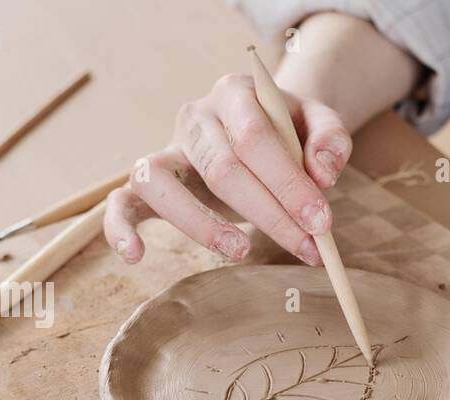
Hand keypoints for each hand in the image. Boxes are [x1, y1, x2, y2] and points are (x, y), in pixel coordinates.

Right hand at [104, 73, 351, 266]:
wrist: (265, 125)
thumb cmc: (291, 131)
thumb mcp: (320, 123)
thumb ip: (330, 139)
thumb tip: (323, 173)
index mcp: (235, 94)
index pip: (257, 139)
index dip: (289, 185)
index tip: (321, 223)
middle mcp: (195, 116)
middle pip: (222, 168)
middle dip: (268, 215)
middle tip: (306, 247)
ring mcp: (168, 148)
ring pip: (161, 182)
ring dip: (201, 224)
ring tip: (240, 251)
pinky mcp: (150, 180)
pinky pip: (120, 200)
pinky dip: (119, 227)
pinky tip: (136, 255)